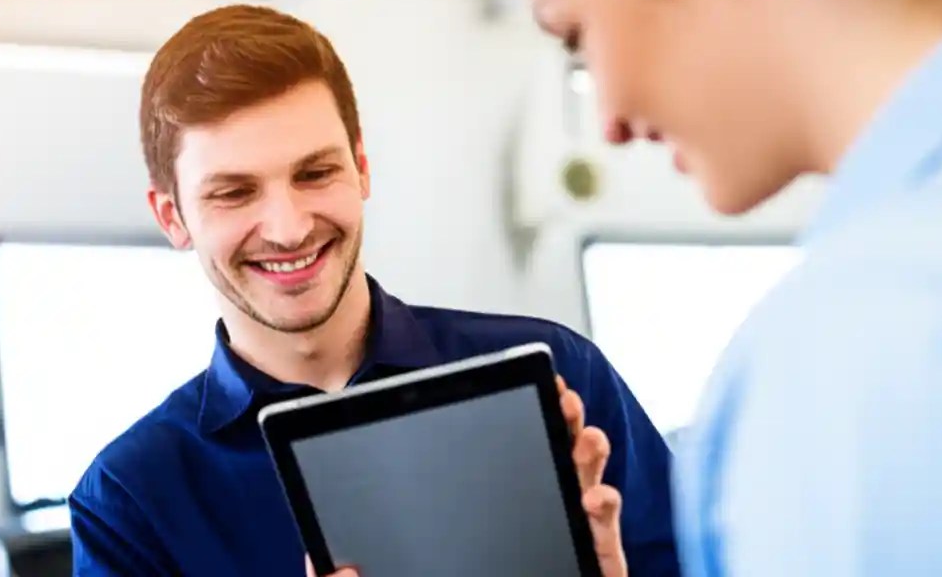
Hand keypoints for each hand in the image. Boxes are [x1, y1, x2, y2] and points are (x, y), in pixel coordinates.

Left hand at [307, 377, 627, 576]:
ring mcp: (559, 539)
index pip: (480, 458)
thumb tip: (336, 568)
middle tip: (557, 399)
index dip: (493, 416)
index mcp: (471, 518)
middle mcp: (520, 520)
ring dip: (587, 449)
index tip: (502, 383)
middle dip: (556, 417)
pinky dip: (605, 505)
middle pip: (541, 454)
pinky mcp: (592, 565)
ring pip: (579, 479)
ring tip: (582, 440)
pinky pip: (605, 532)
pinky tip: (592, 498)